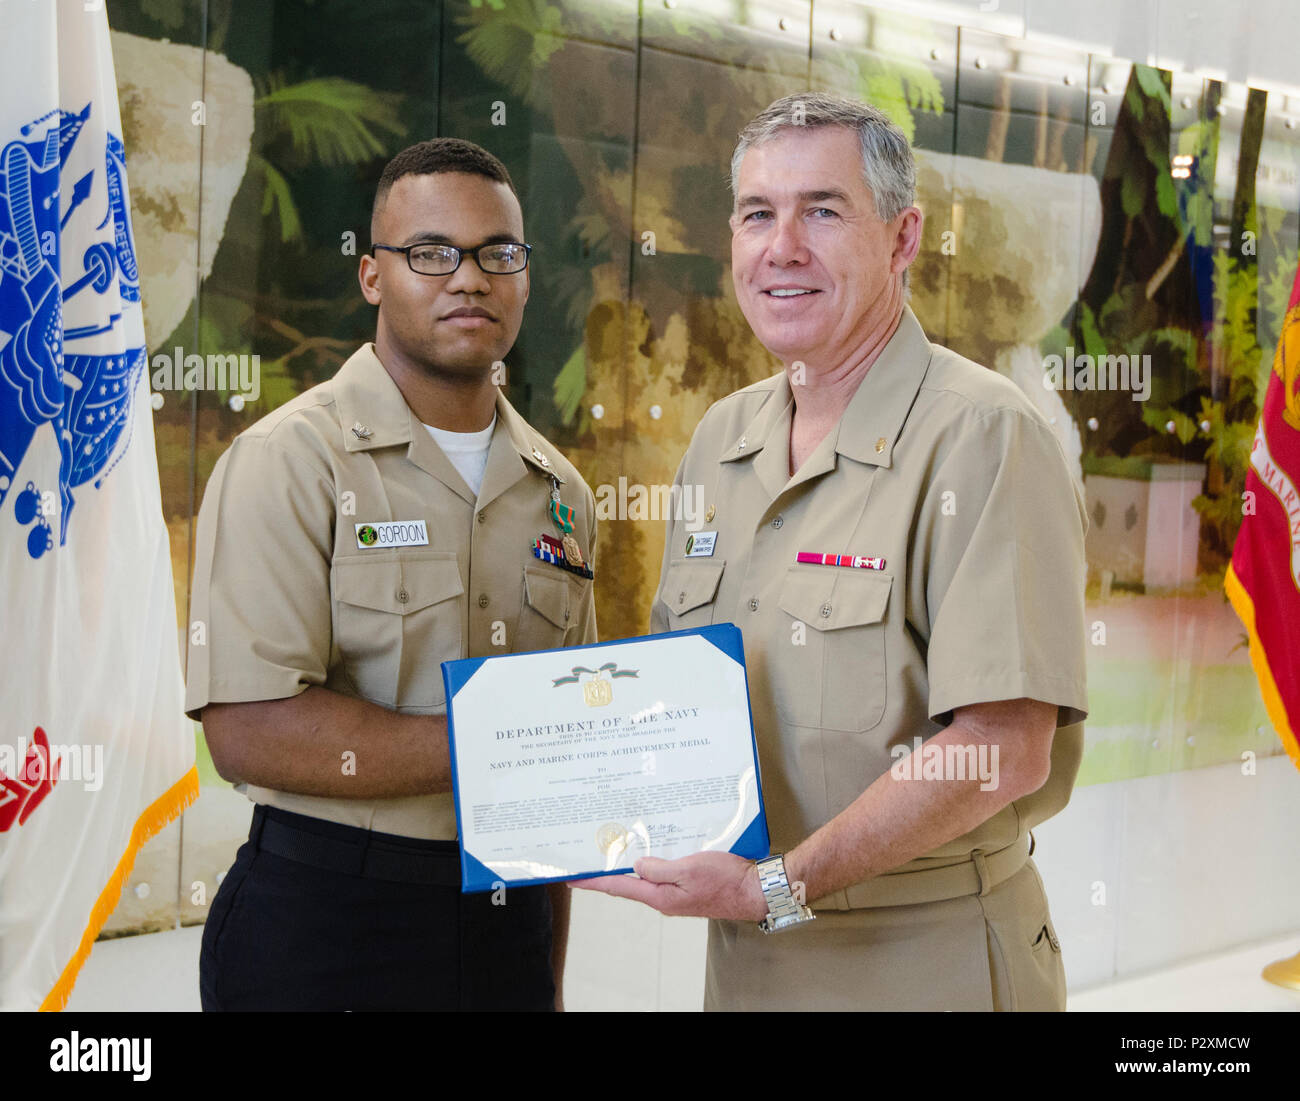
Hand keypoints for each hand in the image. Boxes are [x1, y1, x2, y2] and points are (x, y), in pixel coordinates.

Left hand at [570, 851, 767, 921]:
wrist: (755, 891)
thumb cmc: (726, 880)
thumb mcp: (690, 868)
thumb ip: (660, 868)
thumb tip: (636, 866)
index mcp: (660, 895)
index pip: (618, 886)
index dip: (593, 880)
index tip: (572, 877)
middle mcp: (664, 897)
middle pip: (628, 883)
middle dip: (607, 871)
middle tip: (588, 858)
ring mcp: (676, 894)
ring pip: (645, 877)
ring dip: (629, 865)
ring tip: (612, 852)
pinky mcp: (688, 887)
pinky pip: (663, 874)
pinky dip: (651, 863)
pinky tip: (649, 851)